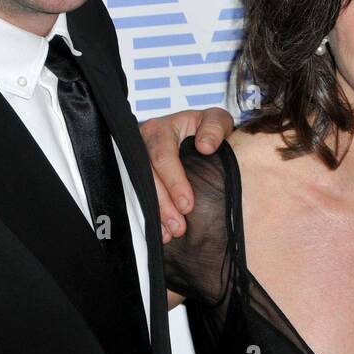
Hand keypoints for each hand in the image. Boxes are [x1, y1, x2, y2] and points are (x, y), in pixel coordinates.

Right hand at [140, 107, 233, 242]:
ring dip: (156, 214)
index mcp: (161, 129)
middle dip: (163, 205)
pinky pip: (139, 197)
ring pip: (141, 190)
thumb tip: (206, 146)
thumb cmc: (207, 128)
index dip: (174, 182)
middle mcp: (143, 144)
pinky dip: (152, 215)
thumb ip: (215, 128)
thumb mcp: (216, 120)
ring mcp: (137, 161)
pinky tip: (162, 231)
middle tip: (179, 227)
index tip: (188, 205)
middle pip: (148, 177)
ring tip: (170, 234)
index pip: (163, 157)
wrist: (199, 134)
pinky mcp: (137, 175)